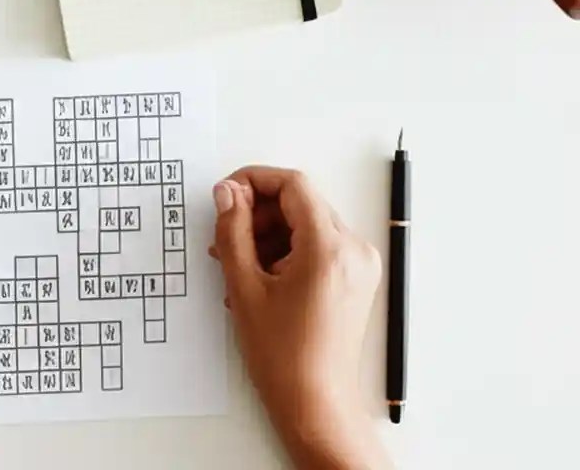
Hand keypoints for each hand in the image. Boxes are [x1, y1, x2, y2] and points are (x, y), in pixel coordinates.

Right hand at [210, 167, 389, 469]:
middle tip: (223, 238)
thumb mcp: (245, 286)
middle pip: (300, 203)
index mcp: (329, 248)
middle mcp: (353, 250)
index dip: (253, 181)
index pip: (293, 185)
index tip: (226, 194)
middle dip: (257, 214)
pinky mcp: (355, 278)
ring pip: (306, 224)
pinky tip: (259, 278)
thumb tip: (227, 193)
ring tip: (237, 265)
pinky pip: (317, 246)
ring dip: (269, 234)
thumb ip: (233, 231)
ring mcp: (359, 264)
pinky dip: (286, 251)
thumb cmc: (283, 355)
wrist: (314, 401)